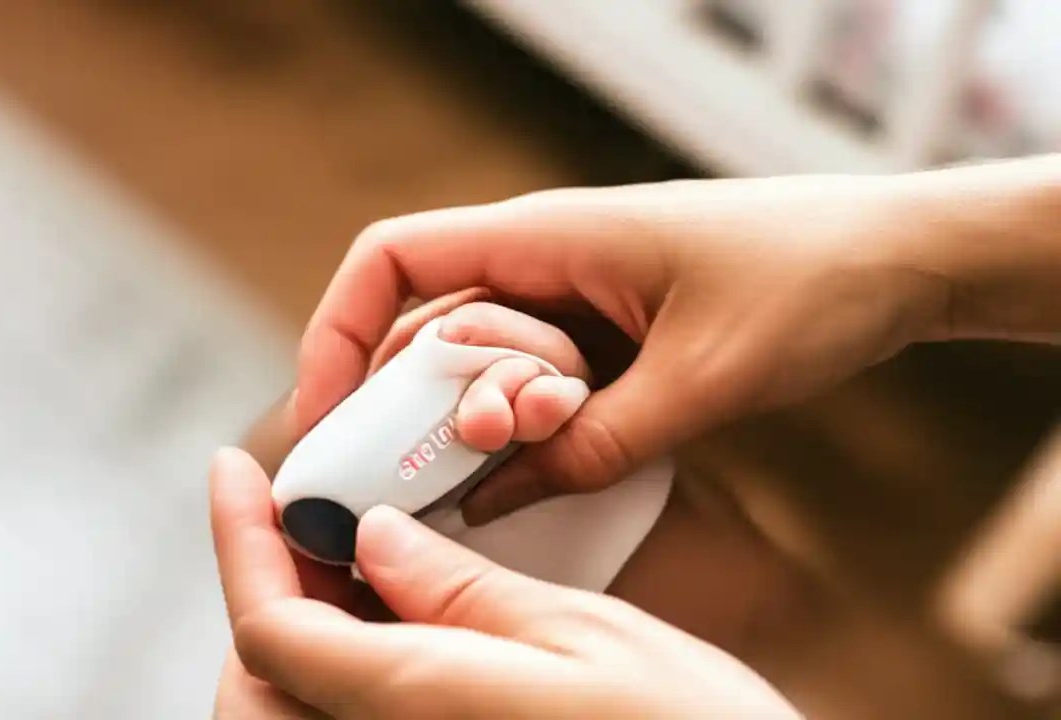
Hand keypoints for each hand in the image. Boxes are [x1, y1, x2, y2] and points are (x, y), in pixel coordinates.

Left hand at [210, 447, 798, 718]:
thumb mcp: (586, 638)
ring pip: (298, 711)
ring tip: (353, 556)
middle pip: (260, 685)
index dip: (238, 542)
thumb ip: (462, 590)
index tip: (234, 467)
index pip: (269, 628)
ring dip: (304, 629)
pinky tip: (400, 619)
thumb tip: (375, 539)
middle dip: (267, 589)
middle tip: (305, 514)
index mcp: (413, 709)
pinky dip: (349, 665)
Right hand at [295, 175, 957, 522]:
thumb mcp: (698, 382)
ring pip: (477, 365)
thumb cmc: (808, 283)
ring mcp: (575, 302)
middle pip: (425, 331)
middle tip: (441, 474)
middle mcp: (545, 264)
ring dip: (479, 423)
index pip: (392, 261)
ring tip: (517, 466)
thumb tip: (491, 496)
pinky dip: (524, 430)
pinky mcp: (605, 338)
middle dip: (414, 406)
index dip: (338, 331)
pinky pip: (534, 385)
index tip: (327, 416)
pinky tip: (545, 468)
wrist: (897, 259)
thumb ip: (590, 446)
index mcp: (547, 238)